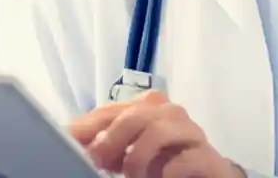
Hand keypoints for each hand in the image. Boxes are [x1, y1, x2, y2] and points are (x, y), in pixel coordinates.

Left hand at [69, 91, 243, 177]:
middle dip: (112, 141)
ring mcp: (192, 133)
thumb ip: (103, 141)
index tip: (69, 143)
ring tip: (133, 176)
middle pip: (134, 115)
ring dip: (139, 157)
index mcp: (147, 106)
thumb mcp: (127, 150)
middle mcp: (170, 113)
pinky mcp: (209, 157)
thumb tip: (68, 136)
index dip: (88, 127)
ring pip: (160, 131)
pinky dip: (168, 171)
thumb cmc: (163, 160)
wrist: (205, 175)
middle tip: (100, 164)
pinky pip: (186, 158)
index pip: (110, 111)